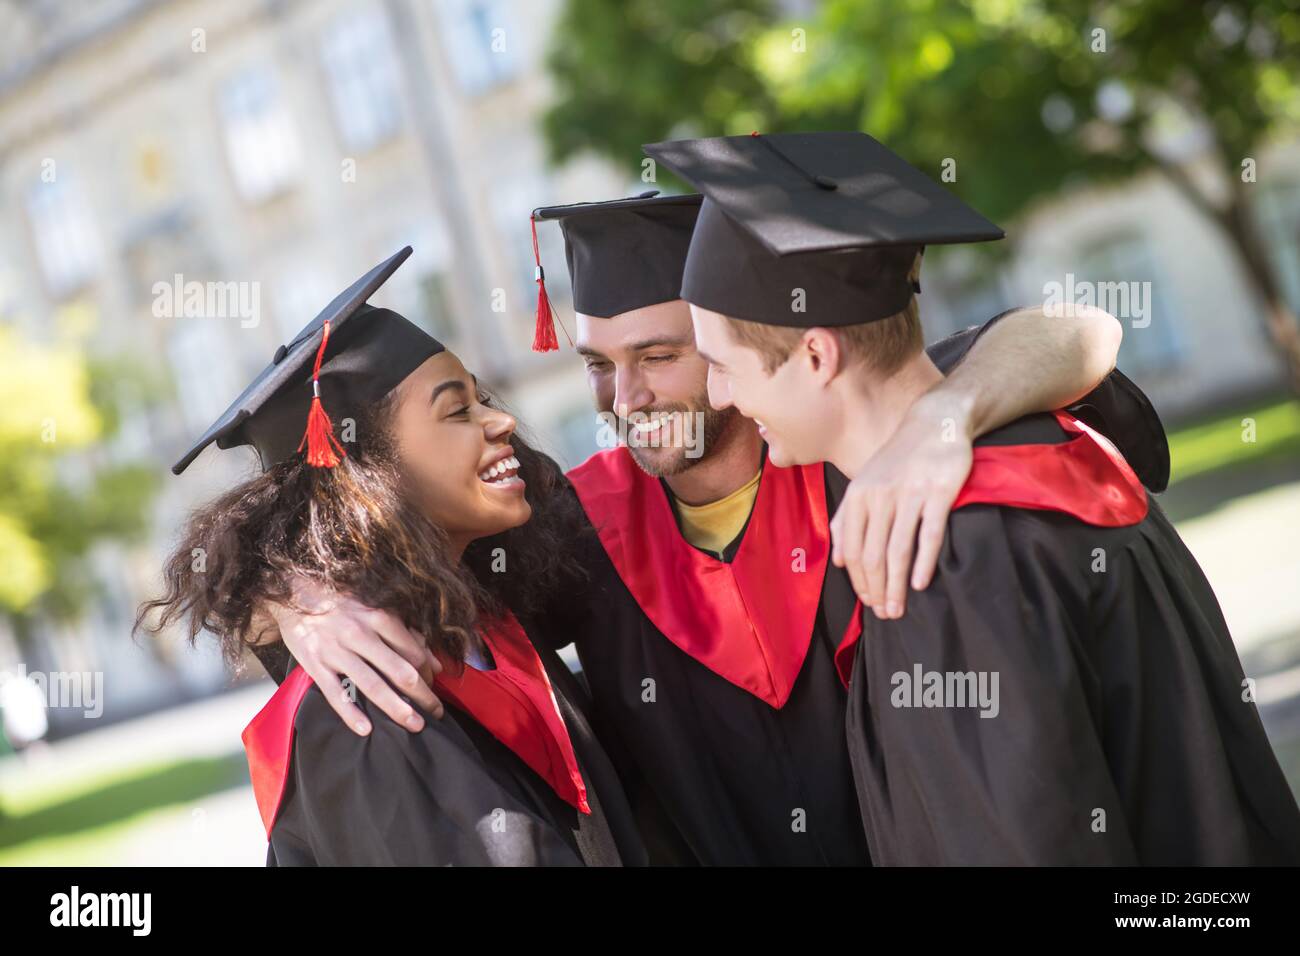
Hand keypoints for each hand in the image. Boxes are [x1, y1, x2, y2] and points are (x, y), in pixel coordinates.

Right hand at [264, 576, 443, 735]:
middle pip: (401, 672)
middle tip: (436, 713)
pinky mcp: (315, 664)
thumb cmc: (342, 604)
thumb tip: (436, 664)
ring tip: (415, 726)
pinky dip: (351, 714)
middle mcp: (360, 634)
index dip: (429, 673)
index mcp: (379, 618)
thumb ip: (407, 635)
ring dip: (397, 710)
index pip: (414, 653)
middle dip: (423, 696)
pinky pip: (335, 694)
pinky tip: (366, 729)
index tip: (434, 685)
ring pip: (373, 686)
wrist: (293, 593)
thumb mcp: (377, 610)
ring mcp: (337, 651)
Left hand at [830, 390, 973, 619]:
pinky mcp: (938, 493)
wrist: (935, 424)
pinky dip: (922, 562)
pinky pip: (928, 534)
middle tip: (885, 614)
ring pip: (898, 550)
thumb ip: (847, 519)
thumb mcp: (864, 483)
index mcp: (858, 496)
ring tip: (898, 608)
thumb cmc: (898, 459)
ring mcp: (908, 494)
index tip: (868, 603)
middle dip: (876, 590)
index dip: (859, 582)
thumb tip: (839, 561)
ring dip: (896, 585)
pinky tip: (919, 584)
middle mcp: (879, 496)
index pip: (853, 550)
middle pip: (873, 555)